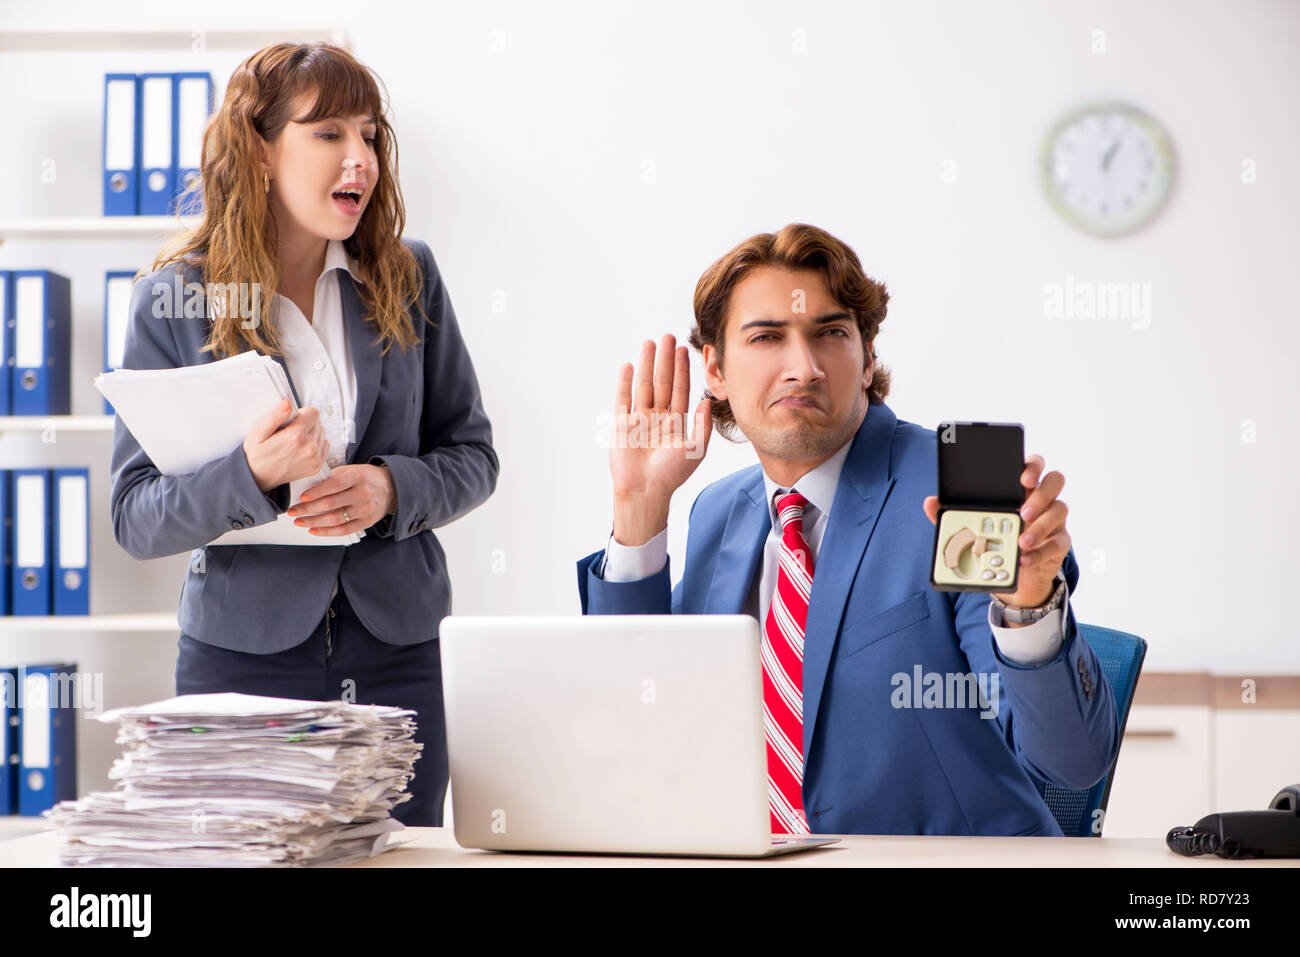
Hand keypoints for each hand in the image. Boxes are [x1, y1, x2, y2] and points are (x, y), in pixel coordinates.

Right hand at [243, 400, 328, 493]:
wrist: (257, 478)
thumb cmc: (256, 454)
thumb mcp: (258, 432)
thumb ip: (275, 416)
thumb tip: (288, 403)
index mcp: (296, 437)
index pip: (314, 412)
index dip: (302, 413)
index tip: (291, 420)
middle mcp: (310, 448)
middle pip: (319, 422)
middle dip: (306, 423)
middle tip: (289, 432)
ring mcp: (315, 459)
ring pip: (322, 433)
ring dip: (311, 433)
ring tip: (294, 441)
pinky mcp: (317, 466)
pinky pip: (325, 446)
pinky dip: (316, 444)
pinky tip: (301, 447)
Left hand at [287, 464, 396, 535]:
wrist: (391, 487)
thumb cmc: (365, 477)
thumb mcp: (352, 470)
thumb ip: (333, 477)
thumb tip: (308, 487)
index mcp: (357, 476)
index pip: (333, 485)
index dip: (316, 492)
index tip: (301, 498)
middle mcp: (362, 493)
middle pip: (331, 504)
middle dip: (308, 509)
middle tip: (293, 511)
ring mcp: (365, 509)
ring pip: (335, 519)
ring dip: (314, 522)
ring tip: (299, 522)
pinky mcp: (367, 521)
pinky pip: (344, 530)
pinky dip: (327, 532)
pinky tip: (314, 530)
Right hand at [610, 334, 712, 545]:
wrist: (645, 490)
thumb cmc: (672, 475)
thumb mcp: (695, 450)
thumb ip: (702, 425)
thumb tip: (706, 400)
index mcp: (676, 423)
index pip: (680, 390)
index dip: (682, 370)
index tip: (684, 350)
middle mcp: (657, 418)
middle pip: (662, 382)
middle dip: (665, 360)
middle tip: (668, 337)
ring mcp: (639, 420)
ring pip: (643, 386)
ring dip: (646, 364)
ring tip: (649, 343)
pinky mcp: (621, 425)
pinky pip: (623, 399)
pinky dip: (625, 382)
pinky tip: (629, 365)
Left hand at [923, 454, 1068, 608]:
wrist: (1014, 575)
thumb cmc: (994, 541)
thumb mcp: (971, 527)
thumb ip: (953, 514)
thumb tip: (930, 502)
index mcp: (1021, 489)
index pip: (1033, 464)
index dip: (1032, 466)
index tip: (1022, 478)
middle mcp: (1042, 499)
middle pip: (1054, 481)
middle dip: (1041, 493)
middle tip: (1023, 511)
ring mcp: (1054, 520)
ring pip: (1060, 510)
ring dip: (1040, 526)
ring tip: (1020, 542)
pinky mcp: (1060, 542)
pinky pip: (1059, 542)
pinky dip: (1041, 551)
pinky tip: (1025, 558)